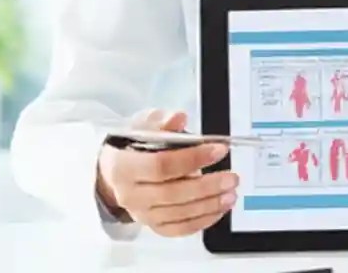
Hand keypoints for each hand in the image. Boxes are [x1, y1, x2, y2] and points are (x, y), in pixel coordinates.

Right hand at [96, 109, 238, 236]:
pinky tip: (220, 208)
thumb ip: (162, 121)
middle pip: (173, 194)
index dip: (192, 158)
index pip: (161, 165)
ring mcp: (142, 213)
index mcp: (123, 166)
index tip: (218, 150)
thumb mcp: (144, 125)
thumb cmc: (132, 147)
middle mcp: (130, 195)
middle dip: (207, 186)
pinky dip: (203, 221)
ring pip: (179, 214)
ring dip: (210, 204)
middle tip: (232, 177)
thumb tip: (179, 118)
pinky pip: (180, 229)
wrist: (115, 172)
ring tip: (231, 193)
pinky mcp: (153, 225)